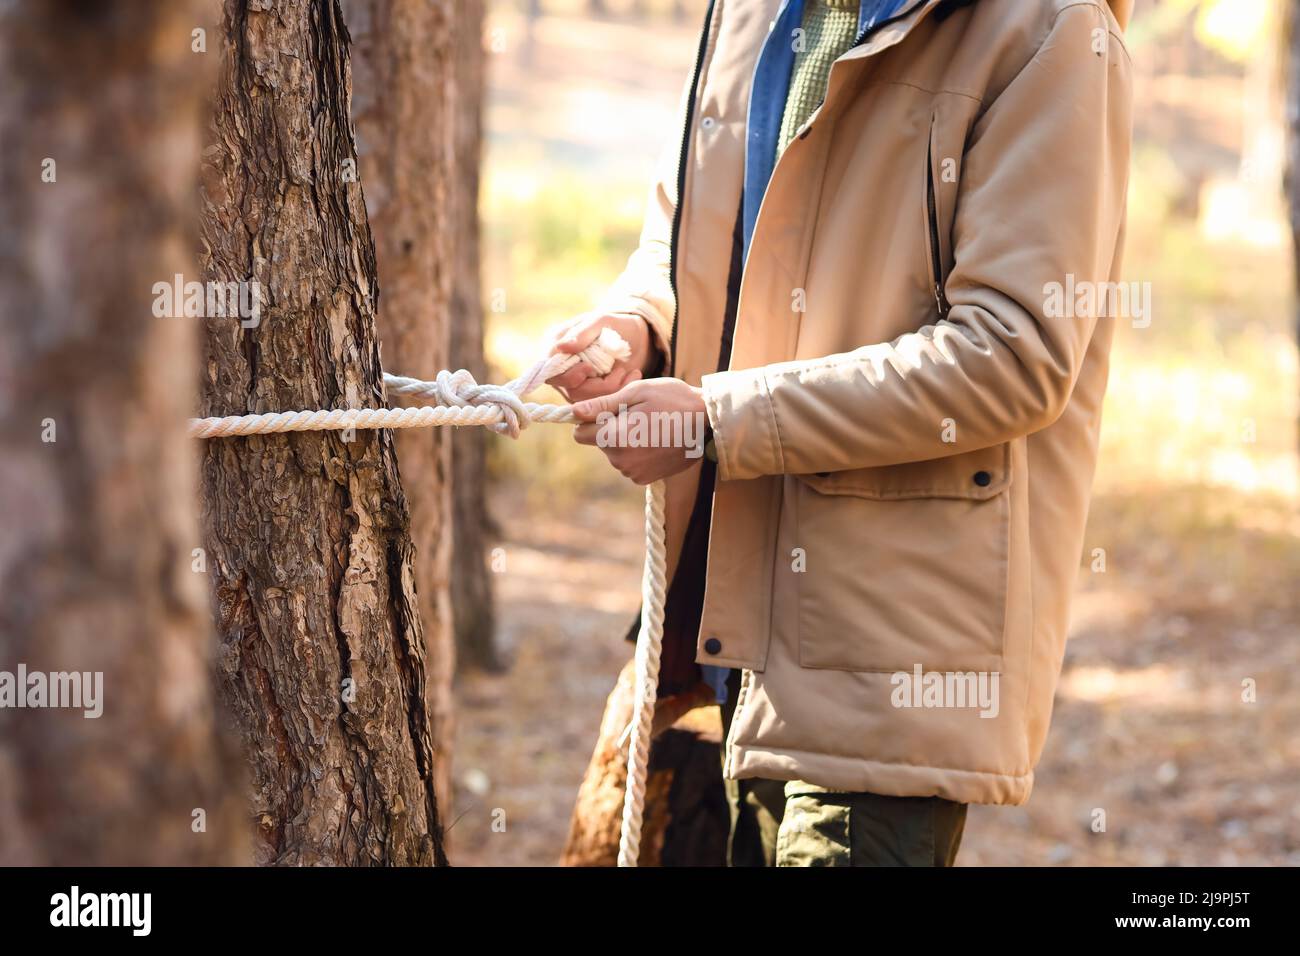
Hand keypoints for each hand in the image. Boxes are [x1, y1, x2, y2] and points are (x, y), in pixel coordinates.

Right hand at [545, 311, 657, 402]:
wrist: (637, 338)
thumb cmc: (616, 325)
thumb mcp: (601, 322)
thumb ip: (581, 333)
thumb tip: (560, 347)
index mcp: (555, 347)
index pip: (551, 372)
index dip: (570, 376)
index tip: (590, 367)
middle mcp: (561, 369)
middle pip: (570, 390)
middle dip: (597, 386)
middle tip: (620, 371)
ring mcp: (575, 384)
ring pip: (587, 400)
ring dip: (611, 390)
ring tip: (629, 373)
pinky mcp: (589, 394)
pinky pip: (599, 403)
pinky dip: (617, 393)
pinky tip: (630, 378)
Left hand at [571, 377, 708, 484]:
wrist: (708, 424)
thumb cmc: (673, 400)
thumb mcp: (636, 393)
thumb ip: (602, 405)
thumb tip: (574, 412)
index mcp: (614, 438)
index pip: (580, 434)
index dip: (591, 419)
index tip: (611, 410)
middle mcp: (620, 461)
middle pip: (599, 443)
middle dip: (611, 429)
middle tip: (640, 415)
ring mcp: (633, 473)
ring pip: (614, 453)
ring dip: (625, 440)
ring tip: (652, 426)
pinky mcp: (644, 479)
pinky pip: (628, 463)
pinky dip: (637, 453)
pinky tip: (657, 441)